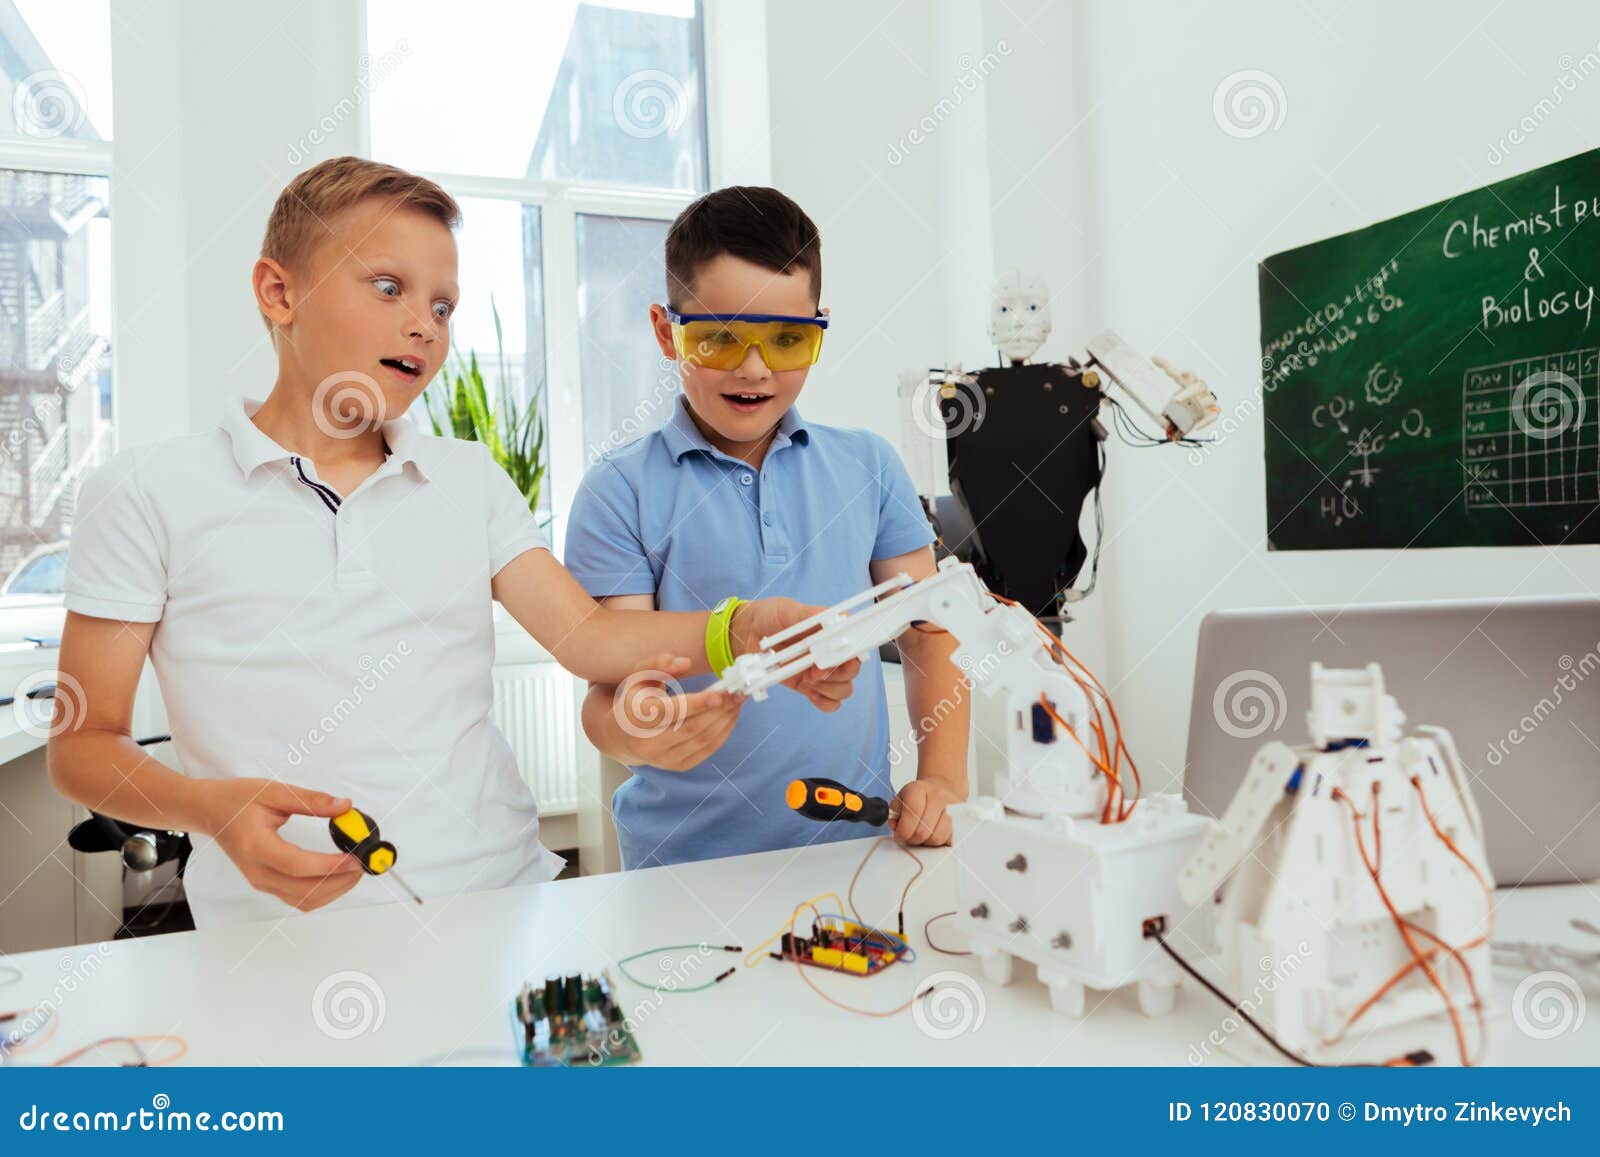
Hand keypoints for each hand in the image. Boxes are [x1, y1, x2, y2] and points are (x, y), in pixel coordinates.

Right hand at [196, 779, 366, 911]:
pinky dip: (322, 892)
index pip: (298, 866)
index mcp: (257, 847)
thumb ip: (312, 801)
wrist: (210, 812)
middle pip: (305, 891)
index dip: (330, 865)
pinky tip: (337, 875)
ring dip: (334, 890)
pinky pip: (298, 898)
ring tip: (355, 869)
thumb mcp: (275, 791)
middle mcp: (258, 872)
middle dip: (340, 881)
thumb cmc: (237, 800)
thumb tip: (345, 807)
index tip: (356, 857)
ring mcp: (261, 882)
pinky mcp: (266, 884)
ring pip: (303, 900)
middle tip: (364, 863)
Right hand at [612, 654, 742, 769]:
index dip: (695, 704)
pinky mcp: (678, 766)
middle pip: (691, 728)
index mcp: (636, 718)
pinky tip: (731, 715)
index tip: (718, 695)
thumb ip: (658, 664)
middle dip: (719, 710)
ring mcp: (664, 759)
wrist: (624, 735)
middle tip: (738, 692)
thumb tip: (684, 663)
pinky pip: (707, 750)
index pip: (669, 712)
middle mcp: (648, 744)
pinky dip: (723, 732)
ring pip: (702, 740)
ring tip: (738, 700)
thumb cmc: (636, 698)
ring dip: (725, 719)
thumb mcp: (640, 676)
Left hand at [731, 596, 861, 711]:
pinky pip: (830, 703)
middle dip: (838, 672)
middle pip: (853, 669)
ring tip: (808, 679)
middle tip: (816, 669)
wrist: (747, 634)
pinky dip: (825, 702)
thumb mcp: (787, 610)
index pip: (857, 641)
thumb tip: (832, 618)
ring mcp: (820, 670)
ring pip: (844, 688)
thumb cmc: (769, 616)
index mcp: (830, 630)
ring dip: (830, 687)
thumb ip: (808, 615)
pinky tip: (811, 693)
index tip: (839, 655)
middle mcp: (830, 651)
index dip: (853, 651)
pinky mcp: (809, 686)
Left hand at [891, 778, 965, 845]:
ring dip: (927, 842)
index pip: (911, 815)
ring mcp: (952, 807)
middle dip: (913, 839)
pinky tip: (935, 833)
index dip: (903, 831)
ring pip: (937, 838)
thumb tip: (895, 826)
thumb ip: (894, 814)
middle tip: (910, 836)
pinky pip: (950, 840)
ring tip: (924, 834)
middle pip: (923, 831)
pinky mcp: (962, 819)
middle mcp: (937, 796)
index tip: (899, 836)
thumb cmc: (920, 796)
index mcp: (918, 789)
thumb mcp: (902, 799)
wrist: (942, 787)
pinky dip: (940, 842)